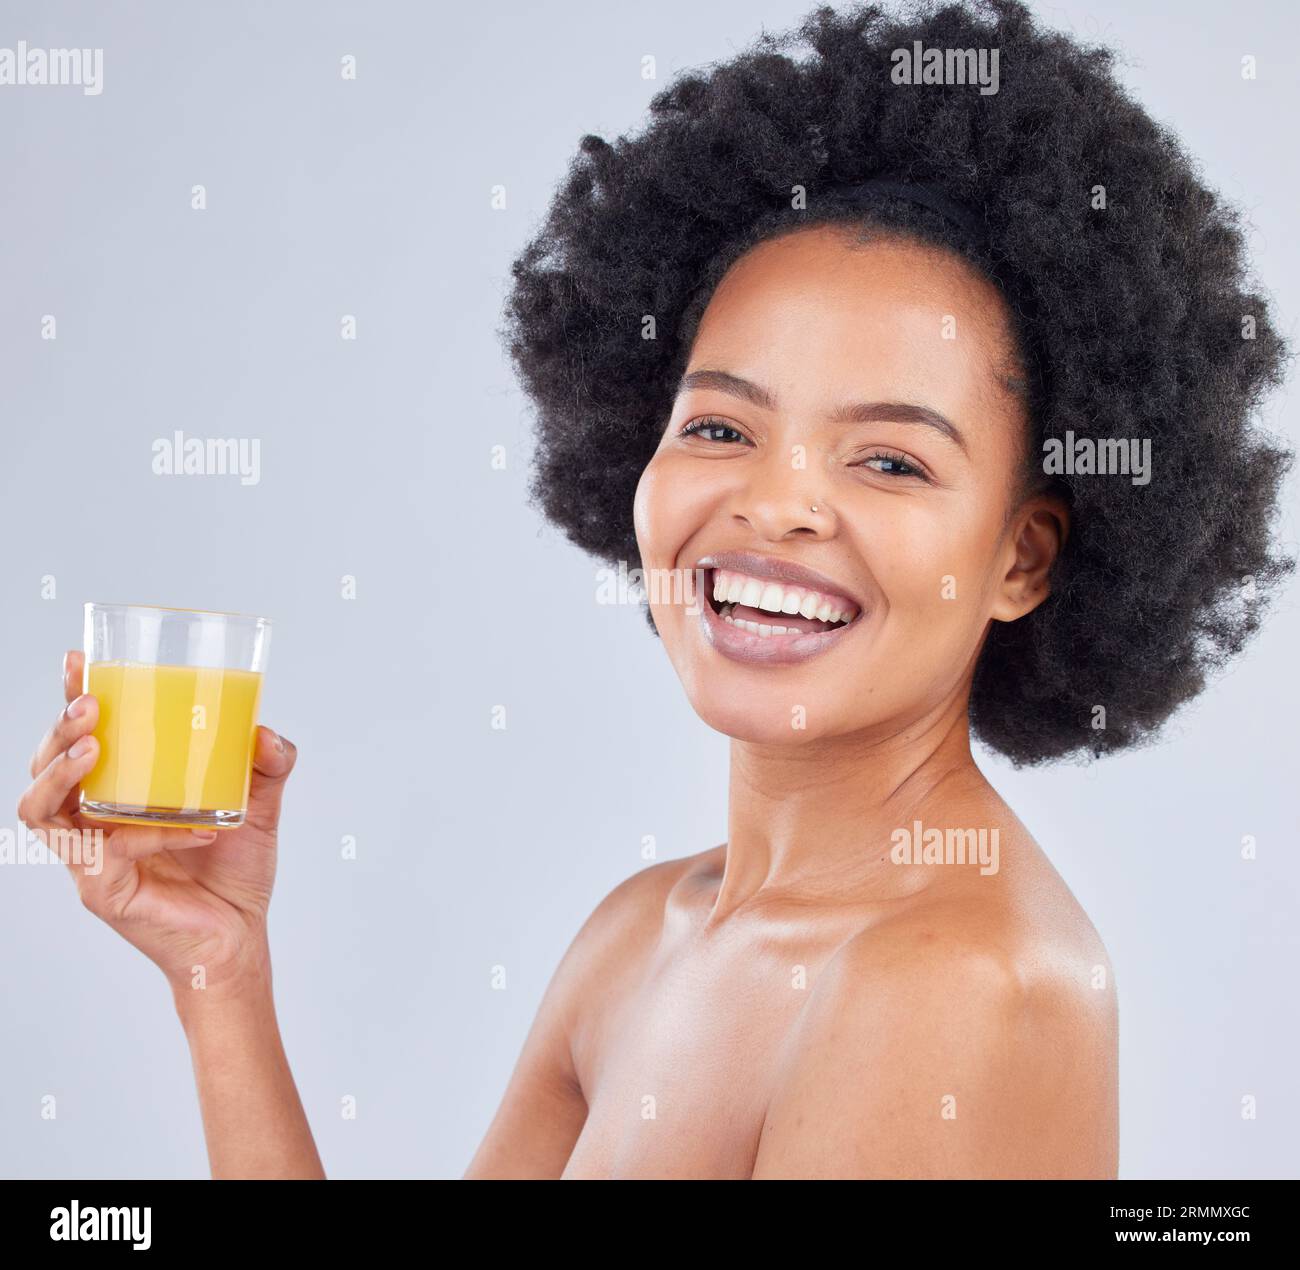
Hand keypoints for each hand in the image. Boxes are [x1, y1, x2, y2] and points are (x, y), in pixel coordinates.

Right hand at [17, 649, 297, 1002]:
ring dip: (61, 771)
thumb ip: (269, 764)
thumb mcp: (260, 805)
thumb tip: (264, 731)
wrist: (241, 939)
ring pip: (40, 809)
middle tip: (91, 703)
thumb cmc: (236, 872)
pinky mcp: (103, 891)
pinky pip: (107, 853)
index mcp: (117, 793)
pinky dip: (151, 832)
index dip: (69, 698)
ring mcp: (89, 859)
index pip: (76, 739)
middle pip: (42, 767)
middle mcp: (92, 823)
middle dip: (58, 729)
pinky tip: (200, 830)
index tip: (77, 660)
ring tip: (95, 744)